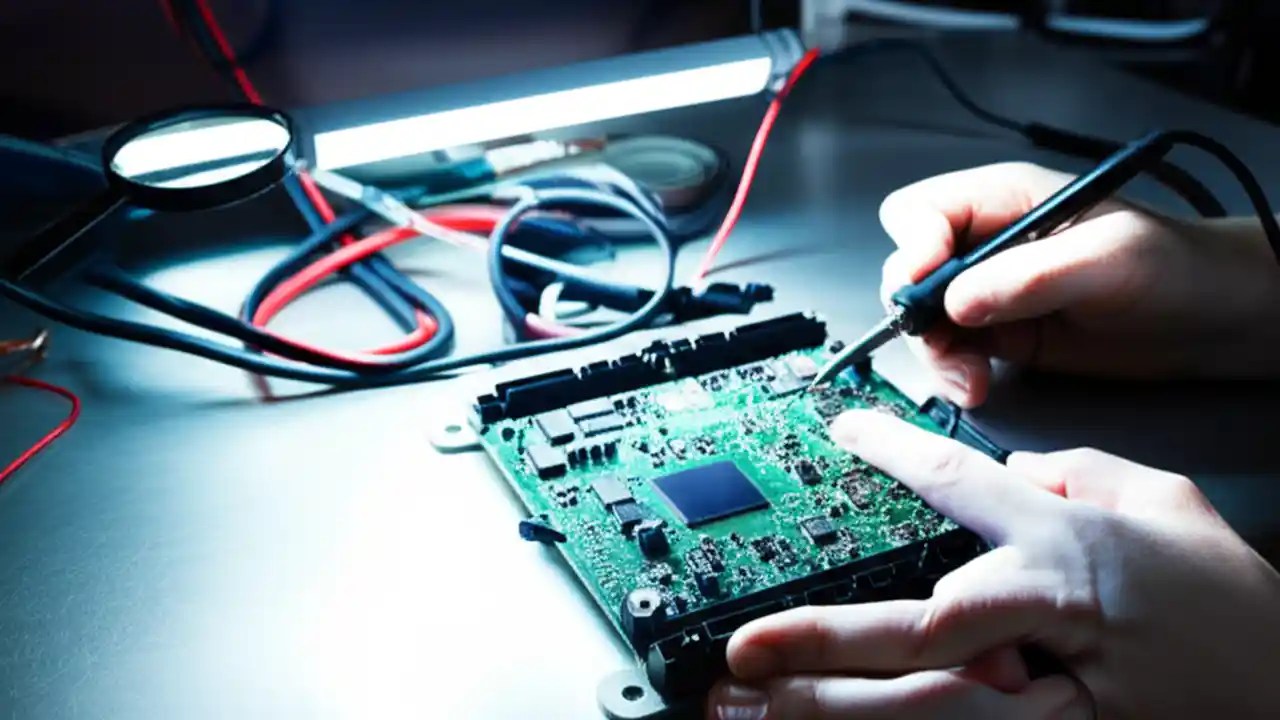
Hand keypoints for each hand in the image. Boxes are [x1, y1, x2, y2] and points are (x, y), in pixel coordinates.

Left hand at [706, 410, 1279, 719]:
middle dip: (824, 640)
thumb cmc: (1227, 604)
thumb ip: (1080, 475)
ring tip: (762, 708)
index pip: (964, 484)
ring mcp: (1055, 695)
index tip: (839, 431)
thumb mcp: (1165, 505)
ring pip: (932, 706)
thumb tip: (1019, 468)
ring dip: (840, 710)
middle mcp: (1047, 618)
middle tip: (747, 649)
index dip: (894, 453)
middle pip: (920, 628)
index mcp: (1067, 545)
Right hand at [877, 162, 1279, 406]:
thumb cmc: (1173, 267)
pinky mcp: (997, 334)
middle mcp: (985, 242)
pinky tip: (976, 387)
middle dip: (916, 311)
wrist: (1210, 319)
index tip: (927, 288)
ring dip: (934, 352)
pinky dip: (951, 372)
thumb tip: (955, 303)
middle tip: (944, 343)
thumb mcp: (1106, 259)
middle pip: (908, 268)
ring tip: (969, 382)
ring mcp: (987, 291)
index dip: (913, 247)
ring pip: (921, 317)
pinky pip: (949, 351)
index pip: (922, 212)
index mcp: (1004, 199)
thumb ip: (1029, 277)